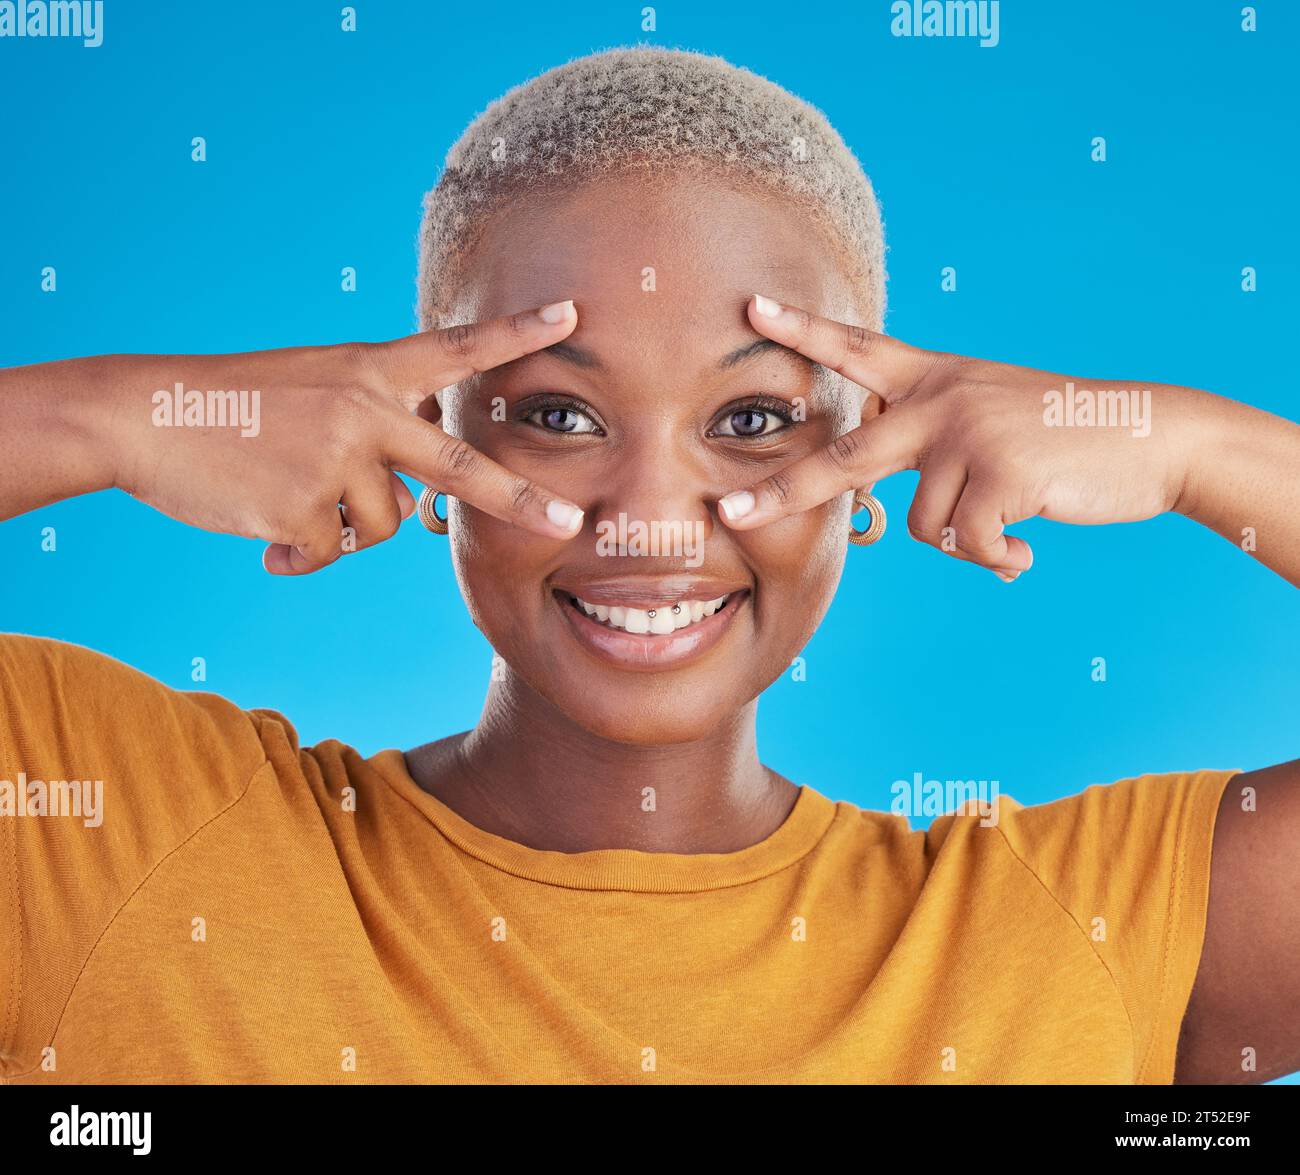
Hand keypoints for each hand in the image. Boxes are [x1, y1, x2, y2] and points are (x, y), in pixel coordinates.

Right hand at [98, 302, 585, 573]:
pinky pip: (332, 552)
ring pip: (385, 523)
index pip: (455, 348)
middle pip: (460, 466)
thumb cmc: (236, 404)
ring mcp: (337, 460)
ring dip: (348, 525)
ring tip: (293, 497)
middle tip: (572, 526)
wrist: (143, 415)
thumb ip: (376, 419)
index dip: (515, 332)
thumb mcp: (316, 385)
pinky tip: (267, 533)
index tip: (570, 312)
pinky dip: (302, 554)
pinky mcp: (304, 509)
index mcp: (368, 370)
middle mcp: (364, 409)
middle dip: (519, 500)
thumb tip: (415, 495)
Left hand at [717, 295, 1206, 578]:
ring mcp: (969, 433)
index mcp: (934, 378)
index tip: (750, 307)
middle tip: (726, 516)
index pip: (858, 348)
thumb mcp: (985, 413)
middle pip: (844, 457)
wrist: (1151, 435)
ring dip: (963, 541)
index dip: (803, 330)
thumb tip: (884, 503)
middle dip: (782, 493)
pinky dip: (996, 560)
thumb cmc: (1061, 435)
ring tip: (1009, 524)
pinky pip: (967, 543)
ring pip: (922, 524)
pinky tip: (1025, 548)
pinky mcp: (1001, 473)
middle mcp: (942, 398)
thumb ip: (929, 440)